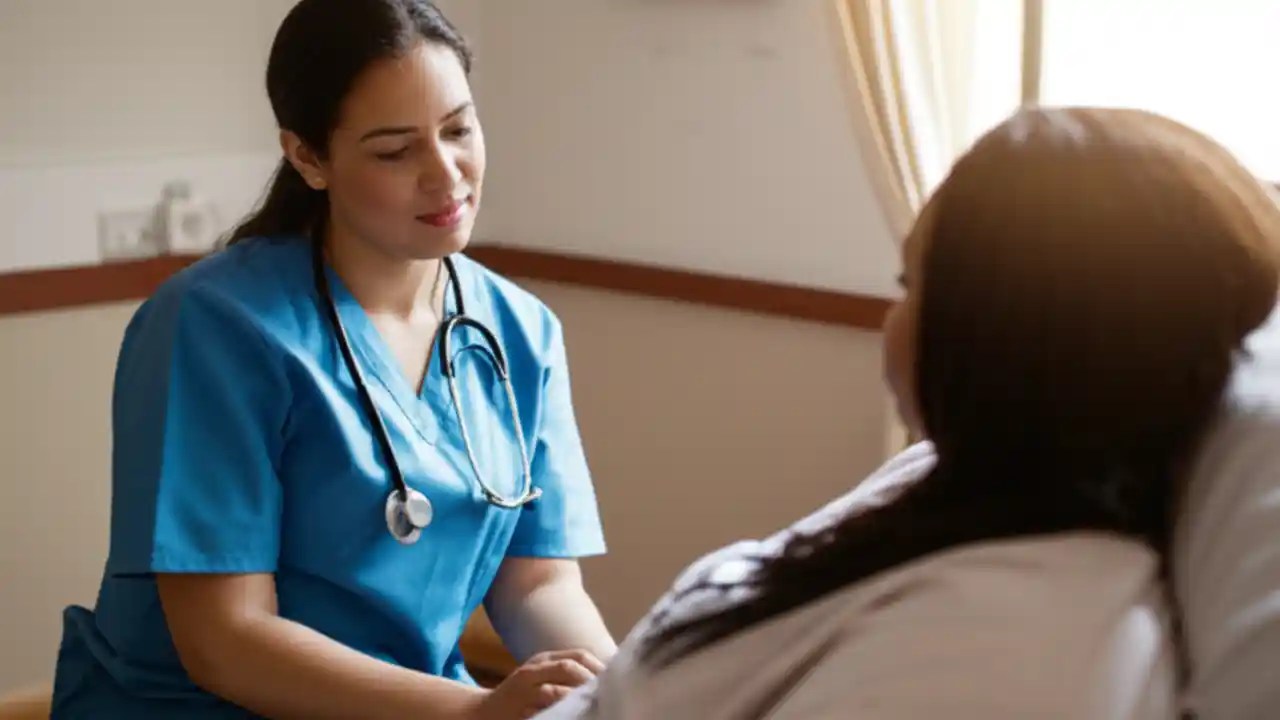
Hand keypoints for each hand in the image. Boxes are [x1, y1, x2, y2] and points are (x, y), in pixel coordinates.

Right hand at [468, 649, 603, 719]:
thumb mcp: (542, 678)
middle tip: (610, 694)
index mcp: (544, 659)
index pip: (579, 655)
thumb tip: (605, 680)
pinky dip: (560, 713)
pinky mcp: (519, 709)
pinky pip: (543, 711)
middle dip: (592, 680)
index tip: (617, 680)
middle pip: (569, 667)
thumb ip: (567, 676)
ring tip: (596, 706)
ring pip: (556, 690)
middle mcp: (533, 669)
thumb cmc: (521, 697)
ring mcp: (524, 690)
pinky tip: (573, 715)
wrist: (482, 712)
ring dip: (578, 698)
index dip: (600, 666)